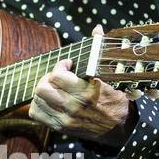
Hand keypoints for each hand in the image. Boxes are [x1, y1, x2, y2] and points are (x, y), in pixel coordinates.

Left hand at [29, 24, 132, 142]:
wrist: (121, 130)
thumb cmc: (117, 101)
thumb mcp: (113, 77)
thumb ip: (100, 52)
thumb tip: (97, 29)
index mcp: (86, 92)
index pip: (58, 75)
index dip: (60, 65)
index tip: (68, 65)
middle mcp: (73, 107)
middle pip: (42, 88)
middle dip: (48, 78)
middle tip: (58, 77)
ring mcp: (65, 119)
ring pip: (37, 100)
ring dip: (43, 90)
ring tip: (54, 88)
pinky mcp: (61, 127)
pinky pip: (36, 114)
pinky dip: (39, 105)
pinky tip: (50, 100)